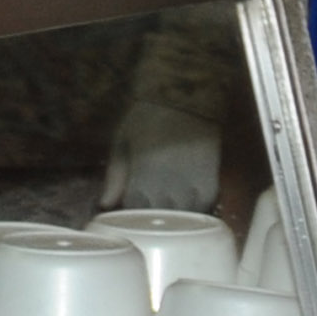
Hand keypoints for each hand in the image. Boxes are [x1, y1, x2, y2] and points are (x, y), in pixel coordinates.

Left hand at [102, 99, 223, 211]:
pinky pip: (203, 208)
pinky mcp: (211, 182)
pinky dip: (194, 209)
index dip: (129, 210)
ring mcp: (192, 185)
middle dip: (149, 215)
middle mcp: (168, 184)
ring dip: (172, 216)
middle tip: (147, 204)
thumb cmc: (148, 117)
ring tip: (166, 204)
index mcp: (143, 175)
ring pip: (181, 217)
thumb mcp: (123, 141)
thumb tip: (105, 204)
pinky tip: (186, 201)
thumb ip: (114, 175)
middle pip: (157, 217)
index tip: (128, 205)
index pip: (133, 210)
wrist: (186, 97)